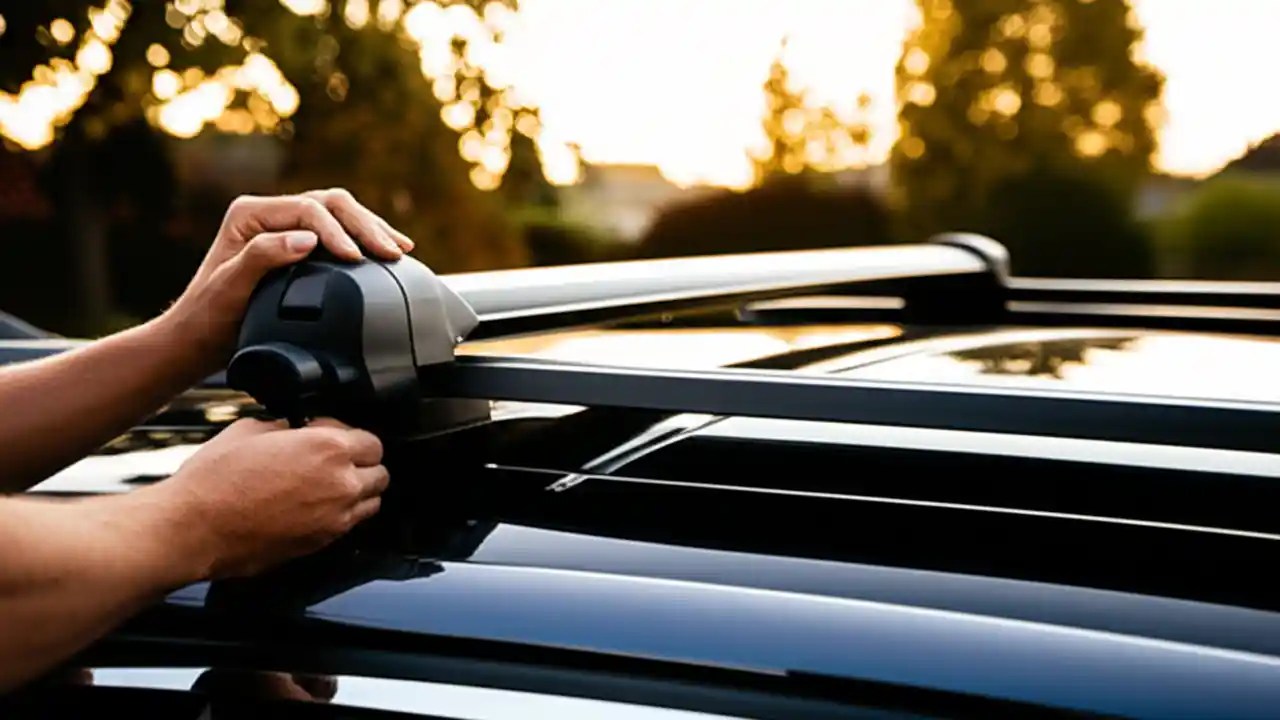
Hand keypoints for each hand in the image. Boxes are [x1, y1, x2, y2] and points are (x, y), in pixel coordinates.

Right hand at [157, 417, 387, 578]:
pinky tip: (312, 506)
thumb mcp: (250, 430)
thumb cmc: (214, 481)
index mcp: (329, 449)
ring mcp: (334, 519)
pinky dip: (340, 515)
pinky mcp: (320, 544)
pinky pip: (348, 526)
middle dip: (361, 464)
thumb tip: (292, 429)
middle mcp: (341, 485)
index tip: (328, 434)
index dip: (350, 435)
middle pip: (380, 473)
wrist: (192, 528)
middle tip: (333, 460)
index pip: (372, 441)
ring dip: (357, 491)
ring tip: (326, 484)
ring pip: (370, 503)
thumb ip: (284, 426)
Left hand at [163, 189, 414, 373]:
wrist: (199, 338)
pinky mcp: (297, 244)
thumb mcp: (230, 288)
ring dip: (371, 229)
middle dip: (365, 226)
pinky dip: (365, 240)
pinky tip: (387, 251)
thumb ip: (263, 256)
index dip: (338, 231)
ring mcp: (284, 226)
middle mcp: (268, 213)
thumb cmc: (210, 317)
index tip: (357, 258)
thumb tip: (307, 240)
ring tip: (400, 249)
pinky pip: (339, 231)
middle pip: (330, 204)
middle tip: (391, 252)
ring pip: (340, 213)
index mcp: (250, 214)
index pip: (307, 210)